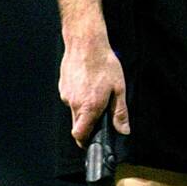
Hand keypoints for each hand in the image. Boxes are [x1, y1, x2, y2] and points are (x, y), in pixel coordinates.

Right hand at [58, 15, 129, 146]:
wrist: (85, 43)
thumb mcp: (119, 88)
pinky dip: (79, 96)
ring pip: (74, 111)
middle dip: (88, 124)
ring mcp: (66, 95)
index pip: (80, 135)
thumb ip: (120, 112)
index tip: (93, 140)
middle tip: (101, 113)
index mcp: (88, 107)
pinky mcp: (62, 87)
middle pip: (77, 125)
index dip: (86, 141)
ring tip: (96, 92)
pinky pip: (70, 98)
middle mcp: (74, 104)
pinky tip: (88, 84)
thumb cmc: (104, 64)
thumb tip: (124, 130)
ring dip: (84, 108)